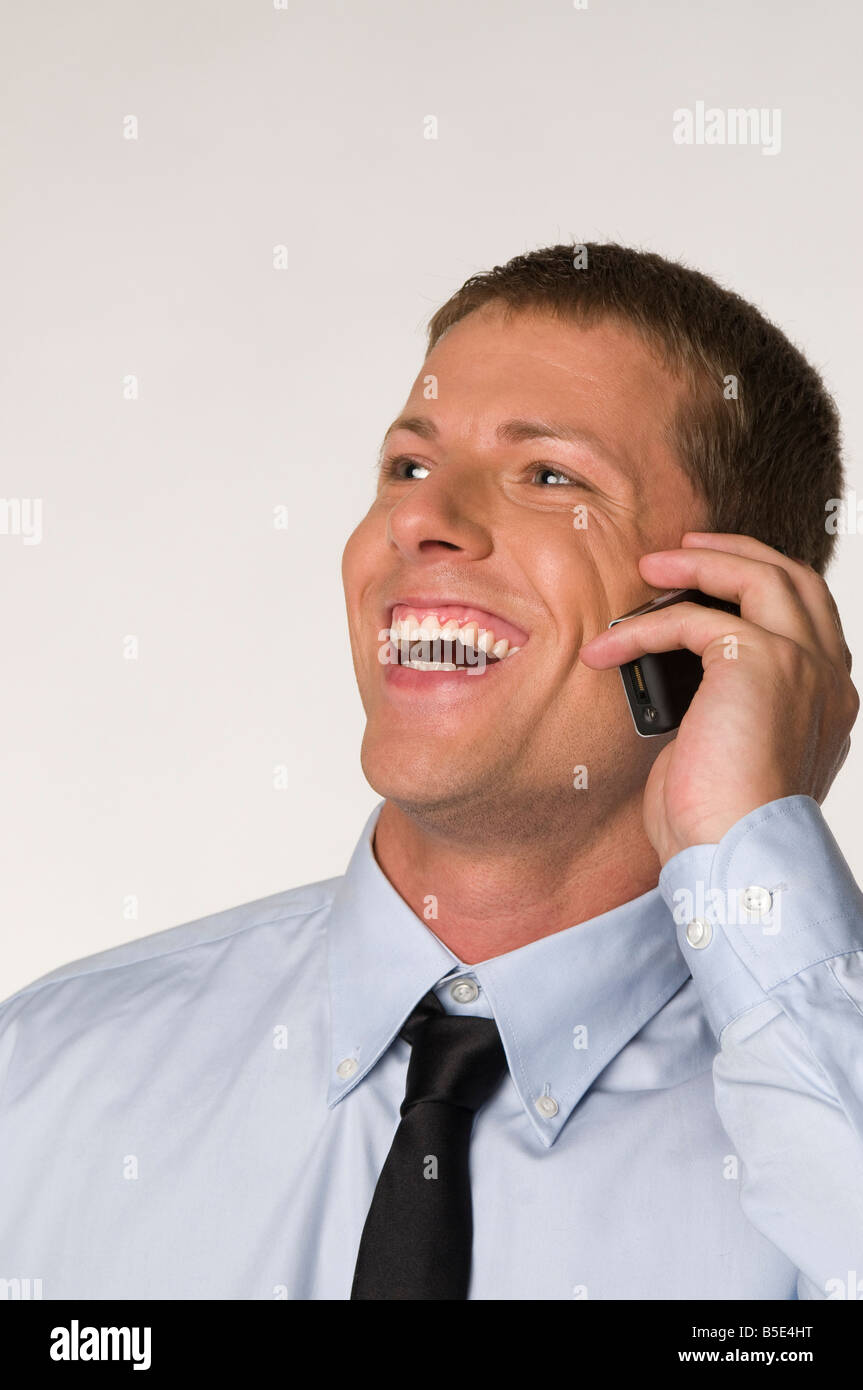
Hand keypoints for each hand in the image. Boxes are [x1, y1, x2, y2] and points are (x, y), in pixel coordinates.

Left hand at [579, 533, 858, 866]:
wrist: (736, 856)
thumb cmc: (722, 825)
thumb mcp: (731, 753)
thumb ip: (728, 708)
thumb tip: (683, 684)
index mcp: (827, 699)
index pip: (808, 619)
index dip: (761, 586)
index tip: (711, 577)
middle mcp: (828, 676)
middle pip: (793, 580)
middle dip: (738, 553)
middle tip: (683, 550)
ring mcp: (801, 665)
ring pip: (760, 576)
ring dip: (700, 564)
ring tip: (649, 566)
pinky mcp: (759, 663)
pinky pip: (695, 620)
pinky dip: (645, 629)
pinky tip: (607, 650)